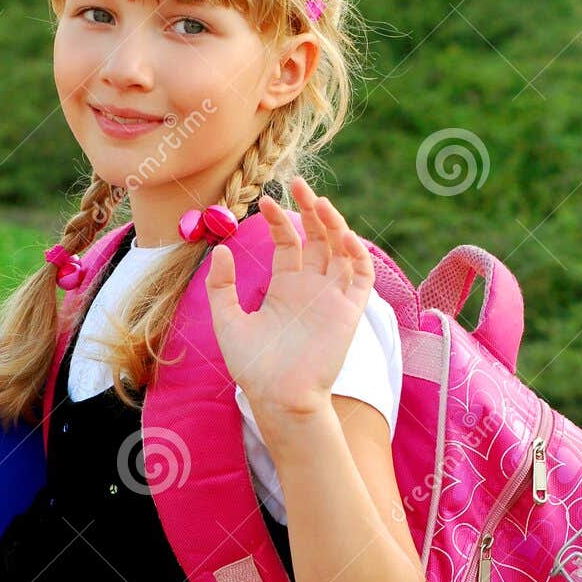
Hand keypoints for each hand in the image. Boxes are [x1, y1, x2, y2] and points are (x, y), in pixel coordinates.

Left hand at [204, 174, 374, 419]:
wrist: (278, 398)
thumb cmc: (253, 367)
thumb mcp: (228, 321)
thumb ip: (222, 287)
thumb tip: (221, 249)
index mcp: (286, 288)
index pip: (290, 243)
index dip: (281, 220)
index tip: (265, 201)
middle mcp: (312, 289)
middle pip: (319, 239)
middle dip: (311, 210)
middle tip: (299, 184)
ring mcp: (332, 298)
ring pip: (342, 250)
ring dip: (334, 223)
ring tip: (318, 200)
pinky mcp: (349, 312)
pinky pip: (360, 277)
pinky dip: (356, 254)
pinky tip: (341, 235)